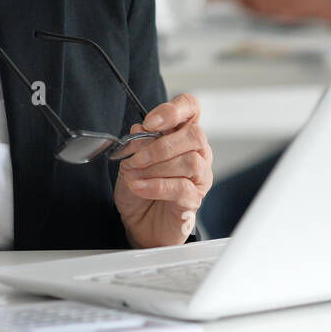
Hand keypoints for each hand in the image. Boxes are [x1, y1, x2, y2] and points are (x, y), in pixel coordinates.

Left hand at [113, 93, 212, 247]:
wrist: (138, 224)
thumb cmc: (140, 189)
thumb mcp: (130, 161)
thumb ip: (137, 144)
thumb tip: (140, 129)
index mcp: (182, 135)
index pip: (191, 108)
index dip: (174, 109)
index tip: (151, 123)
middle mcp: (198, 152)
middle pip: (195, 135)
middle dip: (162, 145)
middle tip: (138, 157)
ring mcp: (200, 177)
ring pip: (190, 161)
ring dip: (156, 168)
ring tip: (135, 176)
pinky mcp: (195, 200)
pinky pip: (182, 188)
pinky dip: (156, 186)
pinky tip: (139, 187)